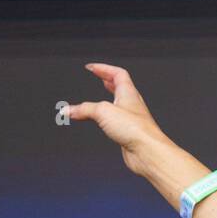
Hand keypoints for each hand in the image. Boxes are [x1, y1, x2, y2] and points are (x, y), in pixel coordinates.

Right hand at [65, 63, 170, 178]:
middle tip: (98, 76)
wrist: (148, 150)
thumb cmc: (136, 129)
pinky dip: (106, 115)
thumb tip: (68, 109)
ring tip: (101, 95)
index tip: (92, 67)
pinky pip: (116, 119)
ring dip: (109, 96)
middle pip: (121, 86)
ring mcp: (131, 117)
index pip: (118, 73)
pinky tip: (102, 120)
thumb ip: (84, 109)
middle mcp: (132, 103)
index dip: (104, 68)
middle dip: (108, 79)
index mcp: (129, 93)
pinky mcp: (128, 131)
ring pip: (119, 102)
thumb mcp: (104, 112)